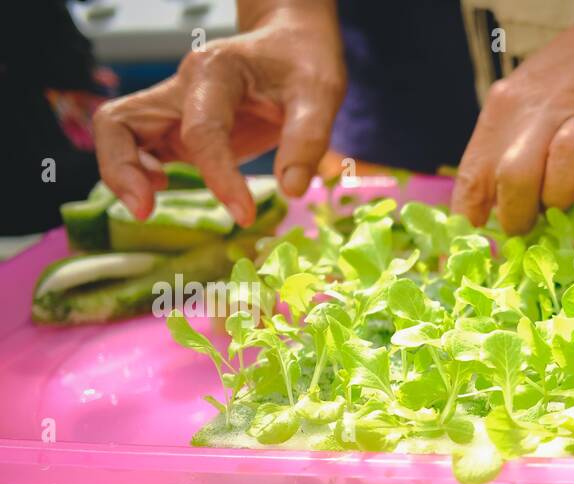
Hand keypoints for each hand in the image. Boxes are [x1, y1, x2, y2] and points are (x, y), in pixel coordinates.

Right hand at [92, 5, 344, 225]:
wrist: (290, 45)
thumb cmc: (302, 63)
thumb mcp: (320, 92)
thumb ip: (308, 137)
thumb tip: (291, 189)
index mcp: (214, 72)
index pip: (202, 131)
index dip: (219, 176)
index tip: (244, 214)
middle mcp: (181, 87)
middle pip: (120, 121)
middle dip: (122, 168)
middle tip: (144, 210)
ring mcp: (173, 108)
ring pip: (118, 133)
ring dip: (121, 172)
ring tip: (147, 206)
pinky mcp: (176, 129)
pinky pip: (139, 149)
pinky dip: (138, 173)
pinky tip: (162, 191)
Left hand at [451, 17, 573, 234]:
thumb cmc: (562, 90)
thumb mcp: (517, 107)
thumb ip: (495, 157)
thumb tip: (474, 218)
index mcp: (506, 107)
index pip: (475, 174)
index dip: (472, 219)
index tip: (481, 246)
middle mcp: (543, 109)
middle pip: (517, 174)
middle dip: (519, 215)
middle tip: (527, 225)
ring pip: (566, 167)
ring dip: (562, 196)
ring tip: (565, 198)